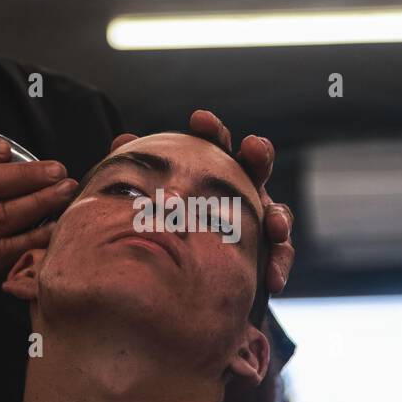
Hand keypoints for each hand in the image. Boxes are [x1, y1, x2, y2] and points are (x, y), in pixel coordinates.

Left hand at [109, 110, 293, 292]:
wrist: (177, 270)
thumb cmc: (163, 224)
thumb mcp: (149, 199)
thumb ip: (139, 171)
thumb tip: (122, 141)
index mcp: (214, 170)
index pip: (214, 142)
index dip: (209, 130)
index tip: (198, 120)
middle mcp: (242, 188)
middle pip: (256, 165)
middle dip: (258, 154)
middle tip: (252, 147)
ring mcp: (258, 219)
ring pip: (276, 212)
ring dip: (279, 216)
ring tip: (275, 227)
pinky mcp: (267, 250)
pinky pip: (279, 255)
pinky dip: (279, 265)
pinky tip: (272, 281)